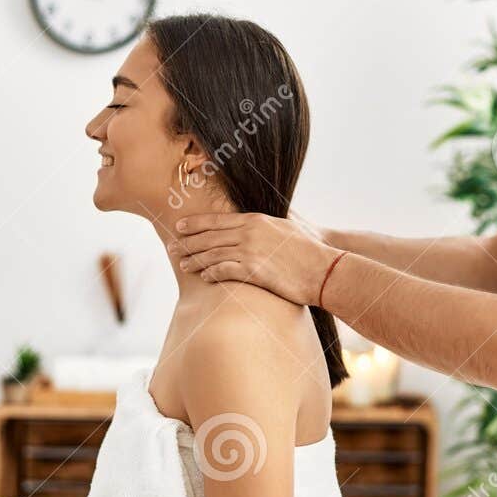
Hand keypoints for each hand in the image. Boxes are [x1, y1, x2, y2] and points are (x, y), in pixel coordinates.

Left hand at [171, 212, 339, 305]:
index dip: (196, 223)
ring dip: (194, 260)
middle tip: (172, 247)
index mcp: (256, 220)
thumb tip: (258, 223)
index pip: (218, 220)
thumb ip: (267, 225)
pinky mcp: (253, 271)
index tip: (181, 226)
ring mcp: (250, 251)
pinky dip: (211, 273)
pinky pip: (223, 271)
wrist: (324, 269)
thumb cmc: (310, 250)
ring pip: (212, 254)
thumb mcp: (287, 228)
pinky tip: (204, 277)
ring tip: (182, 265)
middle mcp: (249, 232)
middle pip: (209, 236)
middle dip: (188, 242)